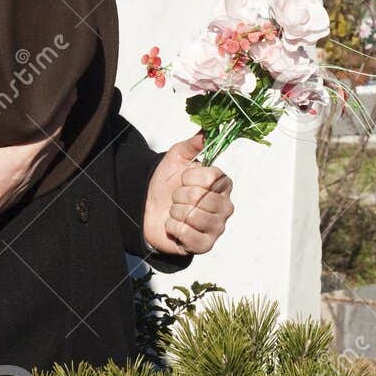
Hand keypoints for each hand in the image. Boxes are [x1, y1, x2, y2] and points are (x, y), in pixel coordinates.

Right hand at [0, 82, 74, 235]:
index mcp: (24, 158)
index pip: (53, 130)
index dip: (63, 112)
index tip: (71, 96)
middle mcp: (31, 171)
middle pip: (55, 142)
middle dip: (61, 122)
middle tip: (67, 104)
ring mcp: (26, 182)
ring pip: (49, 157)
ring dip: (54, 139)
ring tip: (57, 124)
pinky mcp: (19, 191)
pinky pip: (40, 169)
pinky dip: (45, 156)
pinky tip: (40, 153)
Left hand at [142, 135, 233, 256]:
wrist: (149, 209)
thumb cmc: (167, 183)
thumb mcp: (177, 158)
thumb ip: (193, 144)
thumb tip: (206, 131)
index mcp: (223, 184)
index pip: (211, 178)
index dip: (190, 178)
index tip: (182, 179)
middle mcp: (226, 206)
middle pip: (201, 198)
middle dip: (180, 196)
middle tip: (177, 199)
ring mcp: (217, 227)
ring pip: (193, 216)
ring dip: (175, 213)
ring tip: (175, 212)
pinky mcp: (206, 245)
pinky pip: (188, 234)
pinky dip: (174, 229)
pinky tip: (175, 227)